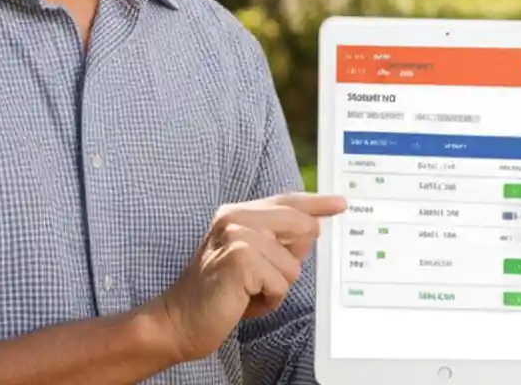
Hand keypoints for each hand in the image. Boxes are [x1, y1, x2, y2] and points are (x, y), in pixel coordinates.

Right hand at [151, 192, 346, 362]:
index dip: (316, 203)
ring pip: (292, 264)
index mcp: (237, 213)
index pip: (287, 202)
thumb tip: (312, 231)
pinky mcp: (240, 260)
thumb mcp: (252, 260)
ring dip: (276, 287)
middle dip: (292, 259)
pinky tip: (245, 300)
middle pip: (300, 225)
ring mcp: (236, 236)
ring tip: (248, 291)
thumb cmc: (219, 293)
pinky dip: (269, 299)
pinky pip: (280, 283)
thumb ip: (278, 242)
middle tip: (263, 278)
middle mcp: (235, 218)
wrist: (180, 319)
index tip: (339, 203)